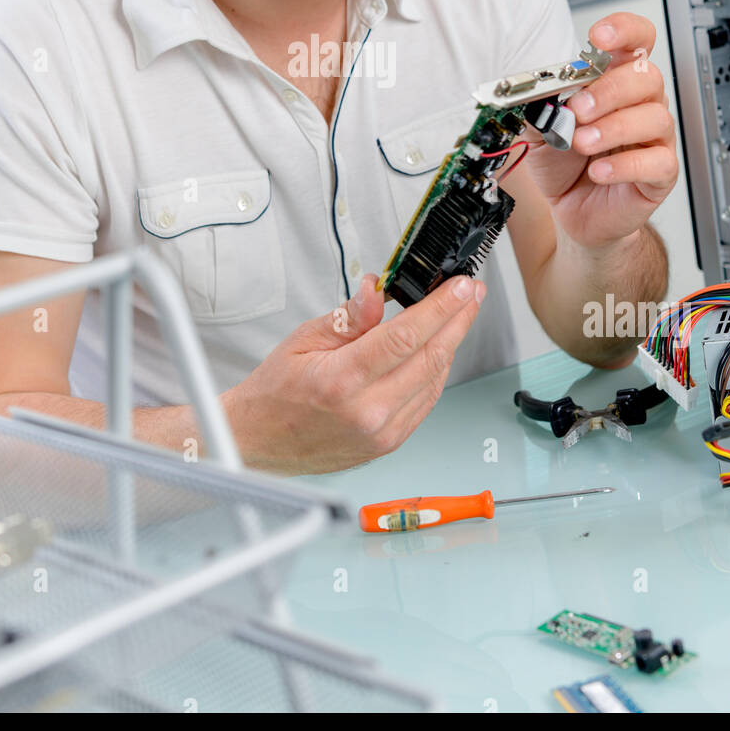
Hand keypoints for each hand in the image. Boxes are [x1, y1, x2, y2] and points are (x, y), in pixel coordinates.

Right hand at [220, 272, 485, 473]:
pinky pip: (425, 401)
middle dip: (458, 320)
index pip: (406, 336)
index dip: (441, 308)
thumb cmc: (275, 394)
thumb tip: (376, 292)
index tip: (460, 287)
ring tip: (459, 315)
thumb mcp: (303, 340)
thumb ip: (348, 318)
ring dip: (452, 344)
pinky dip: (436, 372)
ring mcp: (382, 432)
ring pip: (435, 380)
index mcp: (343, 381)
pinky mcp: (389, 443)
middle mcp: (368, 411)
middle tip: (471, 294)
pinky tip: (439, 350)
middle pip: (431, 357)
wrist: (258, 442)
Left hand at [519, 13, 678, 249]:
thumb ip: (538, 107)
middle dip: (609, 90)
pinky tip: (599, 171)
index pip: (636, 40)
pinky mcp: (660, 172)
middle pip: (646, 76)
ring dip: (613, 128)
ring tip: (581, 144)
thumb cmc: (563, 165)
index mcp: (615, 82)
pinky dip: (624, 164)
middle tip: (577, 110)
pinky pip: (657, 161)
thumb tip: (534, 92)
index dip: (624, 31)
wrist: (571, 211)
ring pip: (654, 117)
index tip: (598, 37)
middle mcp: (640, 104)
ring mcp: (653, 138)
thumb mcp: (538, 129)